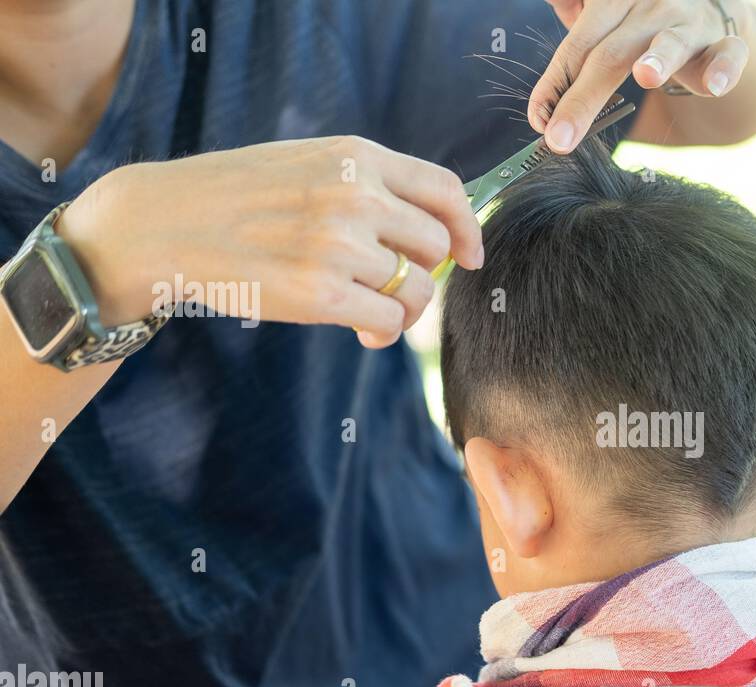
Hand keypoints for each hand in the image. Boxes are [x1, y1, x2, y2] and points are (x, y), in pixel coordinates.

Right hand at [56, 136, 484, 348]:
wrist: (163, 224)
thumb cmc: (237, 199)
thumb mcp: (308, 164)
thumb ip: (368, 186)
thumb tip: (434, 232)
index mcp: (355, 157)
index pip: (444, 190)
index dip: (467, 228)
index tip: (469, 256)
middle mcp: (354, 195)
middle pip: (434, 247)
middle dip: (423, 275)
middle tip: (394, 292)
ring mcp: (338, 244)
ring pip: (416, 290)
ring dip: (403, 312)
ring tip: (373, 317)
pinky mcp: (320, 293)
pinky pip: (388, 322)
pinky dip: (384, 335)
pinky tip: (364, 335)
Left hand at [530, 0, 751, 152]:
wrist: (707, 8)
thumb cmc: (644, 21)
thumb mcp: (608, 14)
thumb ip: (577, 13)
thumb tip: (555, 3)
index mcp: (613, 4)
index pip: (578, 46)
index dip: (556, 83)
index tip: (539, 121)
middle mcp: (649, 8)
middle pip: (611, 54)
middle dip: (583, 98)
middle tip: (561, 138)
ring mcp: (688, 24)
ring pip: (671, 42)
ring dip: (659, 58)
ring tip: (645, 76)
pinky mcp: (723, 44)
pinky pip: (728, 54)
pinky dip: (723, 70)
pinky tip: (714, 86)